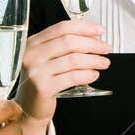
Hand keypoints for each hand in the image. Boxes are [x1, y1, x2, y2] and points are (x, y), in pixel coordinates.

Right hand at [14, 20, 110, 134]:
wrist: (28, 107)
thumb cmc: (41, 81)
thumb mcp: (45, 58)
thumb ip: (62, 46)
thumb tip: (92, 36)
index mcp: (33, 43)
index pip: (62, 28)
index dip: (84, 28)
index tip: (99, 31)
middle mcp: (32, 55)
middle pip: (69, 42)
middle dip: (92, 44)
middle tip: (105, 48)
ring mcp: (36, 71)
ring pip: (73, 59)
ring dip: (94, 60)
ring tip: (103, 63)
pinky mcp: (44, 87)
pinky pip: (73, 77)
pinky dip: (87, 75)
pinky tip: (94, 75)